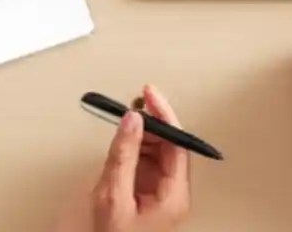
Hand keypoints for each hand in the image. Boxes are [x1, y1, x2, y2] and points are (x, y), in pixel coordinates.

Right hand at [86, 85, 189, 231]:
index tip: (151, 95)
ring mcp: (161, 195)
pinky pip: (145, 164)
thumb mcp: (113, 196)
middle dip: (153, 123)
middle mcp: (173, 194)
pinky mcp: (147, 196)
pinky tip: (123, 144)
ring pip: (158, 153)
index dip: (165, 116)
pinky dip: (134, 150)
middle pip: (170, 146)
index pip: (178, 144)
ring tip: (125, 121)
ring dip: (142, 135)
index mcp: (175, 195)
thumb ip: (123, 155)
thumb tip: (131, 120)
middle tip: (135, 103)